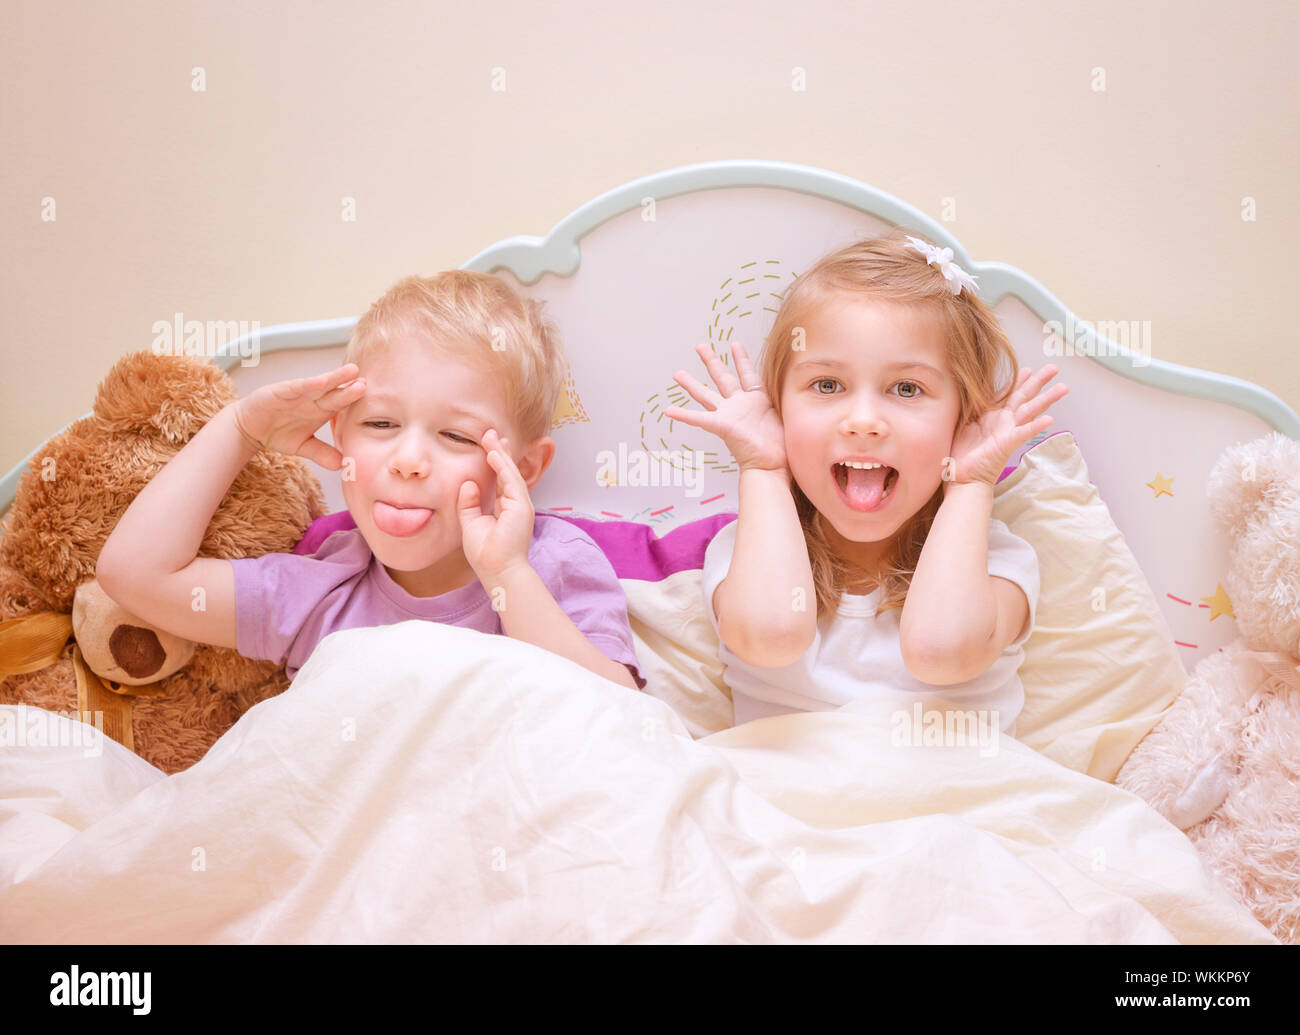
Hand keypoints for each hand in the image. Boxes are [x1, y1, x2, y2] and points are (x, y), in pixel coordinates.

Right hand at [232, 364, 365, 469]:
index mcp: (321, 411)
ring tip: (353, 371)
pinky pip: (299, 386)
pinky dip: (311, 383)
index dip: (357, 403)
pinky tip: (324, 380)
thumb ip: (322, 454)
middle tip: (369, 383)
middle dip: (352, 388)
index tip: (378, 402)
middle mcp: (314, 399)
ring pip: (321, 384)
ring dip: (337, 378)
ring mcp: (299, 393)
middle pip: (337, 393)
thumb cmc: (278, 432)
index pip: (343, 406)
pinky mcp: (283, 390)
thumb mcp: (303, 446)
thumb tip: (342, 466)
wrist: (250, 428)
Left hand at [457, 428, 534, 582]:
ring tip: (490, 436)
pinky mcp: (521, 507)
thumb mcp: (471, 523)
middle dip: (499, 452)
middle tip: (490, 433)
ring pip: (510, 472)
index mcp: (506, 509)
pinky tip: (493, 452)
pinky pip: (511, 480)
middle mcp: (516, 504)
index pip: (501, 480)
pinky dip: (502, 465)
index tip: (487, 446)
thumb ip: (469, 504)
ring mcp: (521, 505)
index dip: (494, 462)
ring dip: (500, 453)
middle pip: (507, 472)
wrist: (498, 571)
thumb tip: (467, 484)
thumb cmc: (486, 554)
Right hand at [665, 342, 786, 471]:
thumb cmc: (784, 447)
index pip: (747, 373)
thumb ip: (785, 398)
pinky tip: (669, 410)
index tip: (734, 343)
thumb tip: (801, 383)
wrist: (774, 467)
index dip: (741, 358)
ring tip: (677, 374)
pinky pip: (700, 419)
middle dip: (711, 361)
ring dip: (691, 384)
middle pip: (722, 377)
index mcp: (756, 400)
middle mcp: (739, 405)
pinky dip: (684, 415)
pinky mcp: (723, 426)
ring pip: (706, 395)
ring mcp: (729, 415)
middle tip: (700, 346)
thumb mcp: (788, 413)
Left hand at [944, 364, 1068, 486]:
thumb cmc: (960, 453)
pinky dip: (1035, 427)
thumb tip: (968, 393)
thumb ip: (968, 408)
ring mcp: (1007, 432)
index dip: (1018, 381)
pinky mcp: (1007, 444)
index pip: (1008, 393)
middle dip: (1039, 381)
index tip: (1028, 369)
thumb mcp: (962, 424)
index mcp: (991, 415)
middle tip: (1054, 368)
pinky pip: (1023, 433)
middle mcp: (1003, 421)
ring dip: (1046, 399)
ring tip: (1063, 388)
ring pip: (1030, 410)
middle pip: (1024, 396)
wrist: (961, 477)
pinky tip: (1049, 420)